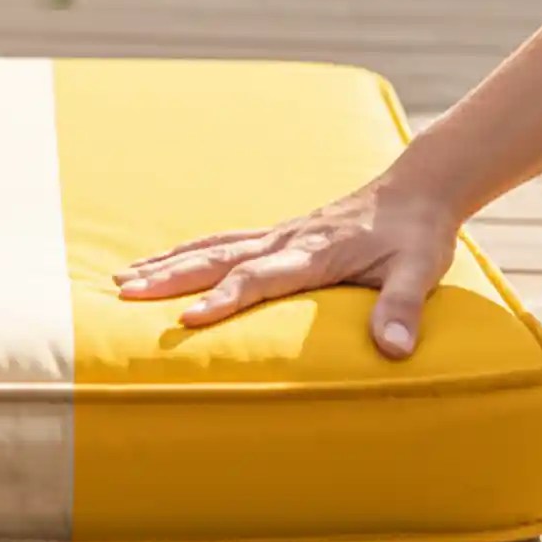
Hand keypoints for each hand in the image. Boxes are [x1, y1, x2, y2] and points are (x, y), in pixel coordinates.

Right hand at [112, 175, 461, 358]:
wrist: (416, 190)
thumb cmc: (417, 236)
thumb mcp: (419, 271)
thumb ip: (401, 309)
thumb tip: (393, 351)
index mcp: (316, 253)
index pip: (261, 277)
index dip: (225, 298)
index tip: (188, 319)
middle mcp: (288, 240)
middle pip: (220, 258)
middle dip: (171, 277)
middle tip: (126, 293)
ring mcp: (279, 235)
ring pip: (212, 247)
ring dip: (168, 262)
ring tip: (122, 279)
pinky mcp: (277, 234)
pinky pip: (223, 240)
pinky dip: (186, 250)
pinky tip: (162, 261)